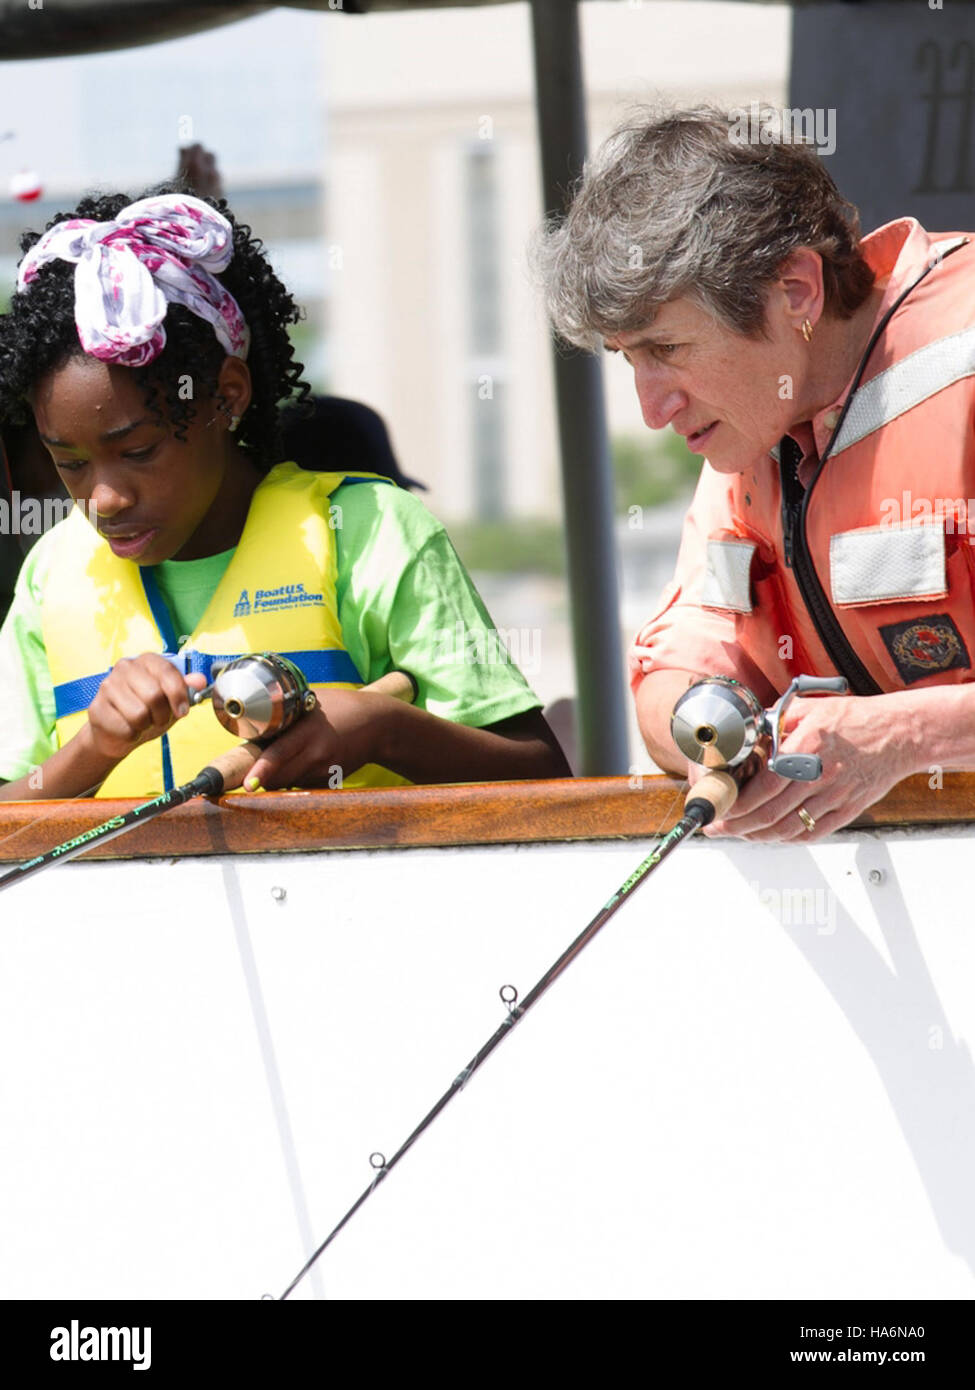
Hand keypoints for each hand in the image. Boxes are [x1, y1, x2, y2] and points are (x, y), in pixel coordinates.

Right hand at [85, 655, 207, 763]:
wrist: (117, 733)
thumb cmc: (148, 712)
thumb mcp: (171, 700)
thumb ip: (186, 690)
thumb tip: (199, 680)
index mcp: (147, 661)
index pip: (167, 671)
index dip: (179, 694)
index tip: (182, 711)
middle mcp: (125, 667)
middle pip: (154, 695)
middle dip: (162, 714)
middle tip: (159, 719)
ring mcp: (107, 686)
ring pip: (138, 714)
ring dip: (146, 726)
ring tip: (142, 723)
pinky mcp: (96, 708)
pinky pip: (125, 728)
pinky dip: (132, 735)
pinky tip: (126, 728)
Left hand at [243, 688, 396, 790]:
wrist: (379, 726)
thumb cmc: (342, 707)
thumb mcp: (312, 704)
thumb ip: (287, 717)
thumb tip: (254, 730)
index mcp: (309, 732)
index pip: (279, 755)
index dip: (261, 770)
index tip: (247, 785)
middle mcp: (317, 755)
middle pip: (278, 778)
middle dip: (261, 777)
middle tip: (250, 769)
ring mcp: (324, 771)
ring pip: (287, 784)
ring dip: (276, 777)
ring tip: (286, 756)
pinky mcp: (329, 780)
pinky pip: (301, 784)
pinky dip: (294, 777)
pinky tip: (304, 760)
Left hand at [702, 693, 918, 841]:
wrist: (900, 732)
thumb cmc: (856, 719)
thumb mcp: (808, 708)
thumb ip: (775, 722)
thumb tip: (748, 733)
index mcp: (805, 749)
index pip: (761, 788)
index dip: (735, 805)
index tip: (718, 809)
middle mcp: (818, 776)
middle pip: (769, 815)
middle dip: (736, 826)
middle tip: (717, 828)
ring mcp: (834, 796)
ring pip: (788, 829)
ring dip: (757, 836)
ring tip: (739, 833)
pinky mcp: (848, 809)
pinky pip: (813, 833)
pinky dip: (789, 839)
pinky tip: (773, 836)